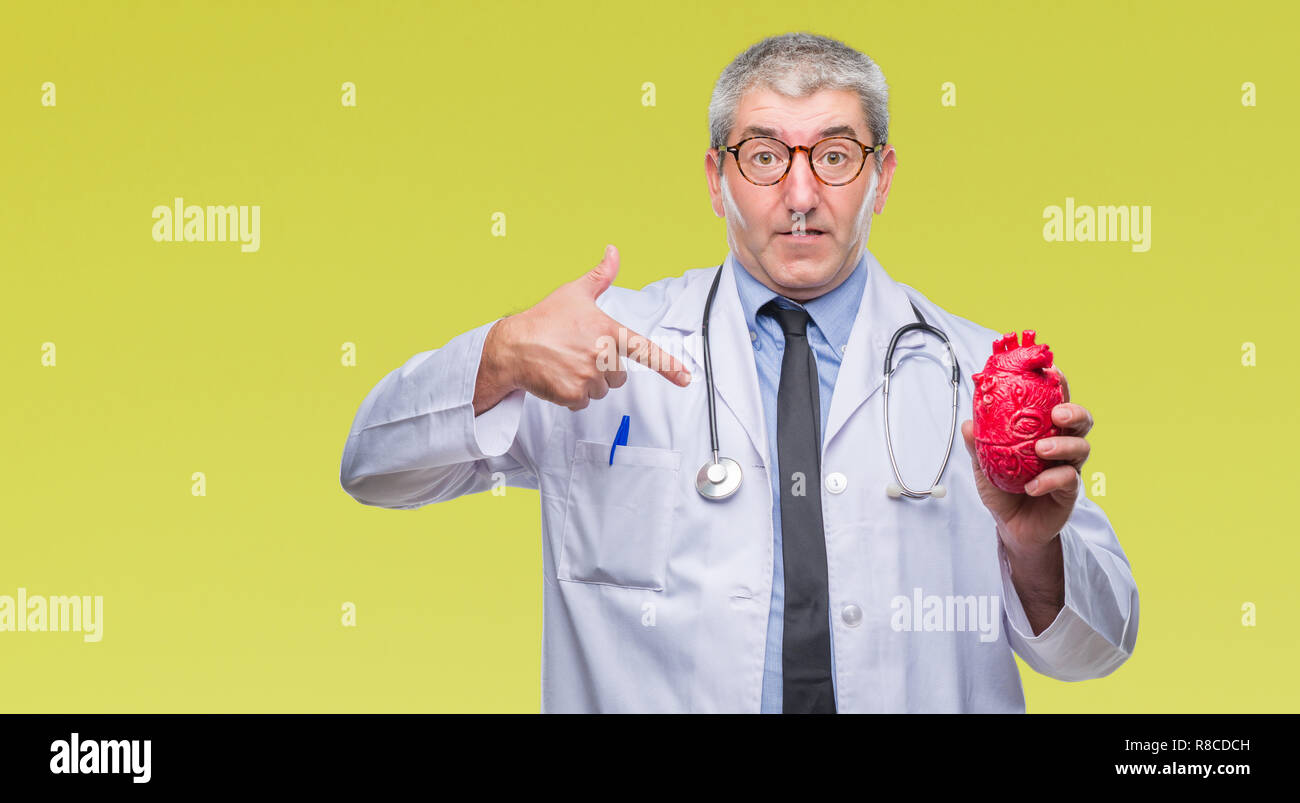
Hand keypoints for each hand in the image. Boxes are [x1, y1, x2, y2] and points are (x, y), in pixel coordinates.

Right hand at [474, 245, 691, 413]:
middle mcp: (601, 355)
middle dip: (602, 370)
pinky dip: (572, 395)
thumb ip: (600, 275)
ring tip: (566, 365)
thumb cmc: (544, 319)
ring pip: (602, 391)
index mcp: (607, 330)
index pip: (644, 349)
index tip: (686, 378)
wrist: (512, 346)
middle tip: (577, 354)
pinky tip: (558, 378)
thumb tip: (613, 251)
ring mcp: (587, 376)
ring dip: (587, 383)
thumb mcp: (574, 292)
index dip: (668, 365)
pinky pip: (584, 402)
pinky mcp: (573, 394)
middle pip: (619, 376)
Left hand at [960, 367, 1092, 557]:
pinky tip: (1032, 486)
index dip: (1059, 385)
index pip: (1056, 402)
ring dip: (1062, 445)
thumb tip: (968, 424)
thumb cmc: (1002, 488)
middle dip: (1074, 411)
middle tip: (1057, 414)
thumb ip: (978, 445)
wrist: (1011, 526)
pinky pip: (1069, 480)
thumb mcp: (984, 464)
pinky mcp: (1068, 491)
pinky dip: (1049, 480)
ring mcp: (1068, 468)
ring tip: (1041, 451)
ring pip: (1081, 447)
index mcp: (1043, 431)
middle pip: (1081, 420)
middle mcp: (1060, 445)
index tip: (1052, 369)